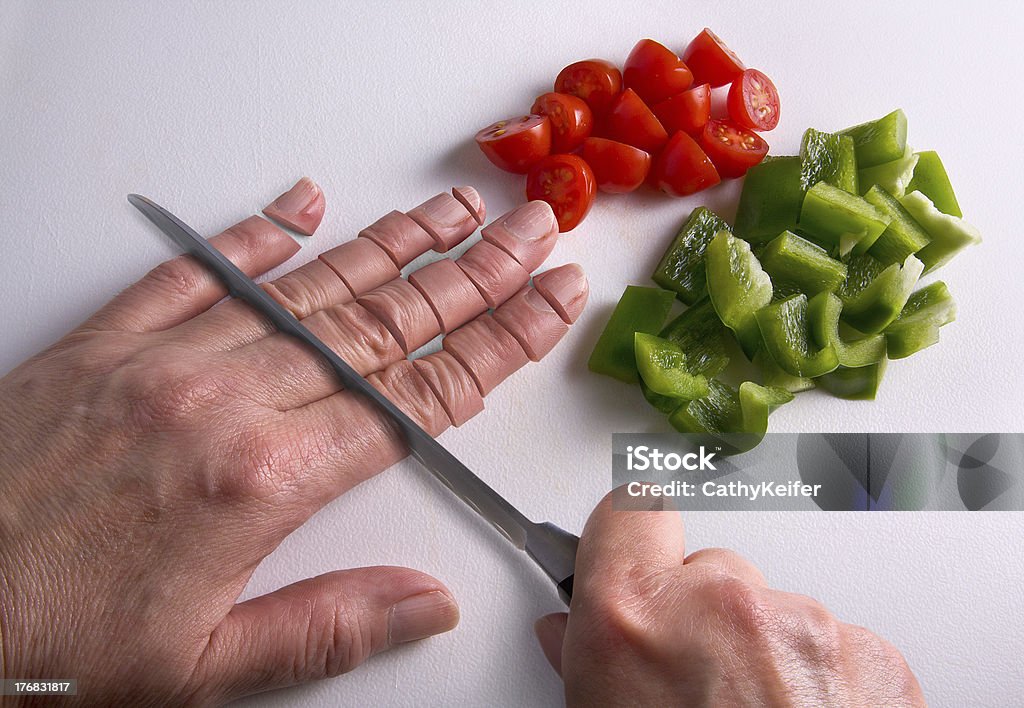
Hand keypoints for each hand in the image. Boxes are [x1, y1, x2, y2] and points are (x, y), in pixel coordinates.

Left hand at [0, 178, 587, 704]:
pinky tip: (304, 205)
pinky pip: (197, 269)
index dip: (498, 343)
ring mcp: (164, 360)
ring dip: (393, 245)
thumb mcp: (204, 669)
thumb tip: (428, 602)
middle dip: (473, 274)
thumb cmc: (50, 645)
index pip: (418, 398)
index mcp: (263, 482)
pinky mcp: (105, 342)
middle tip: (528, 233)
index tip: (547, 302)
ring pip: (308, 288)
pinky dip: (256, 233)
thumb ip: (329, 626)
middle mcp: (222, 403)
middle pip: (382, 326)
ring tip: (453, 211)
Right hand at [534, 488, 925, 706]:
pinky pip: (832, 644)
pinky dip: (821, 681)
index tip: (631, 551)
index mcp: (633, 621)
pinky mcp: (874, 656)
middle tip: (699, 689)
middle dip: (703, 618)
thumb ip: (588, 663)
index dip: (630, 539)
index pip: (628, 513)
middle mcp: (722, 606)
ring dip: (766, 654)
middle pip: (709, 568)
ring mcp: (805, 627)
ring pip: (775, 609)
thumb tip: (572, 634)